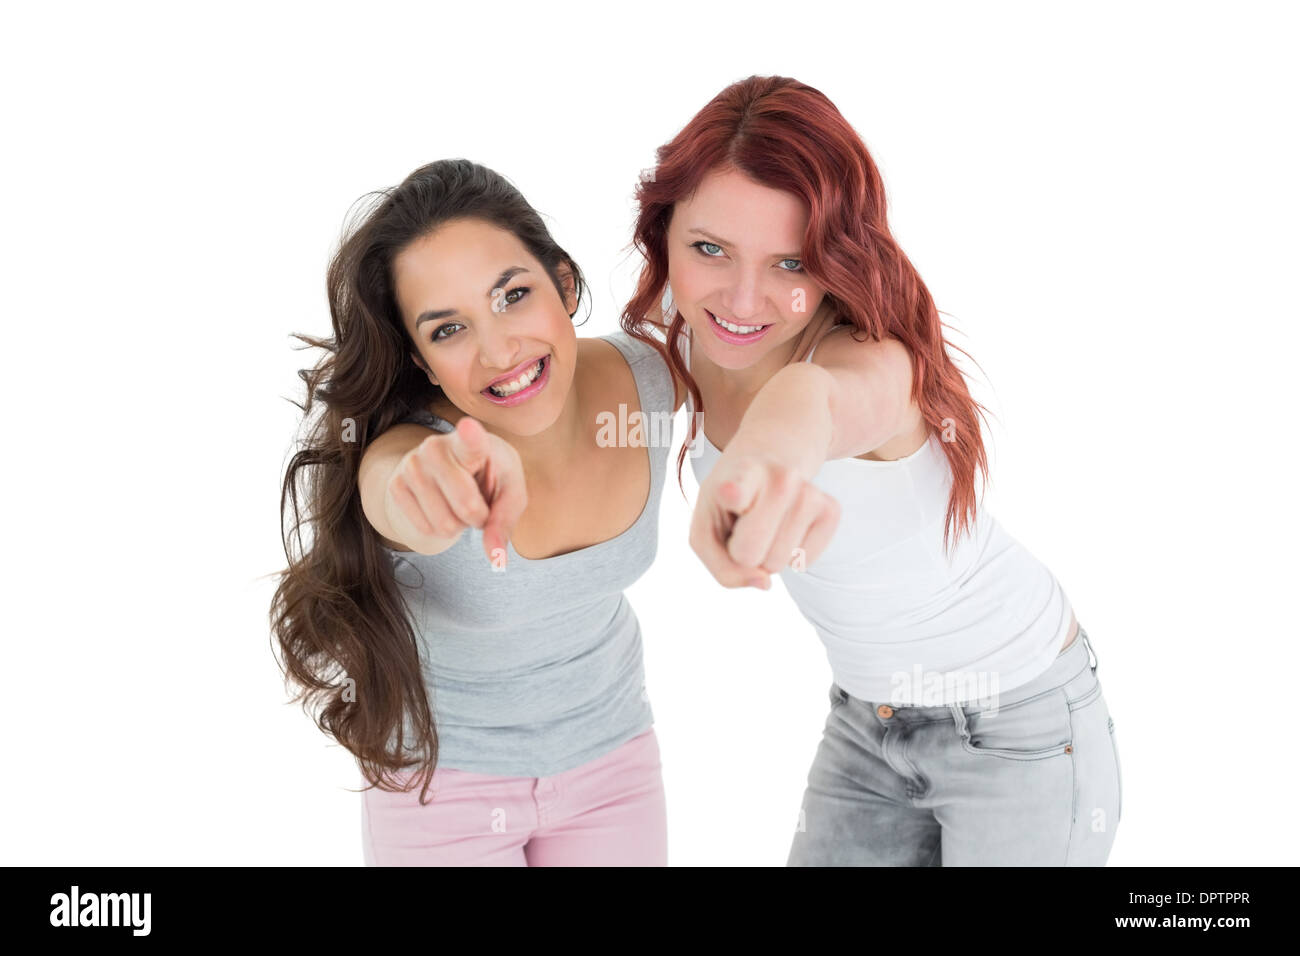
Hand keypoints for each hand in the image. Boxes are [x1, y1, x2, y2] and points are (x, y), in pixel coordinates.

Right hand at [385, 416, 527, 564]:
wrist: (452, 463)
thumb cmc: (491, 477)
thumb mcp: (510, 493)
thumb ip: (505, 522)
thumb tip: (496, 559)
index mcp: (473, 442)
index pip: (471, 440)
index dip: (470, 436)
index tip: (468, 425)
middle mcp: (437, 447)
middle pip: (466, 507)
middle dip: (479, 518)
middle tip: (479, 502)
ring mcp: (412, 465)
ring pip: (444, 525)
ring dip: (458, 525)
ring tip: (458, 502)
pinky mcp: (395, 485)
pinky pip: (425, 529)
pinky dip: (438, 528)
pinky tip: (441, 505)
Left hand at [689, 454, 839, 587]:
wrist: (768, 463)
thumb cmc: (729, 507)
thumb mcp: (706, 530)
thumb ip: (722, 567)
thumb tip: (765, 584)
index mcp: (739, 476)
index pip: (736, 492)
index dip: (733, 496)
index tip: (731, 493)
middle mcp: (779, 478)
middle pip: (750, 554)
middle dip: (742, 553)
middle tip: (744, 526)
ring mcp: (809, 491)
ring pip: (777, 564)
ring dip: (767, 554)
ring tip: (764, 522)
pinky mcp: (832, 509)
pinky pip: (804, 562)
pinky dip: (790, 556)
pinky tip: (785, 526)